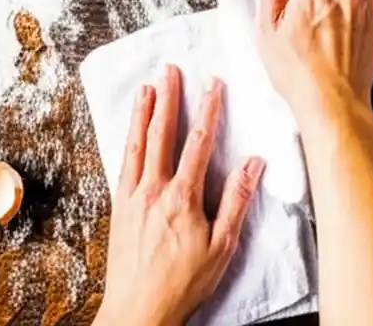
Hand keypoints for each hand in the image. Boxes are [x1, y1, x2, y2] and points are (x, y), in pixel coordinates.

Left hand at [95, 65, 264, 325]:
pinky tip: (129, 134)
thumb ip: (237, 202)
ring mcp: (132, 199)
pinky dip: (127, 143)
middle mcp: (153, 191)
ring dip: (142, 114)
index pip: (198, 143)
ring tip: (145, 89)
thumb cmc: (183, 283)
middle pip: (162, 135)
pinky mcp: (119, 210)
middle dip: (168, 99)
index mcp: (182, 198)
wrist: (139, 311)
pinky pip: (122, 166)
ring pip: (137, 146)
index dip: (207, 110)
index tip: (212, 84)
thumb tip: (253, 165)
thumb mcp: (222, 247)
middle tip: (170, 70)